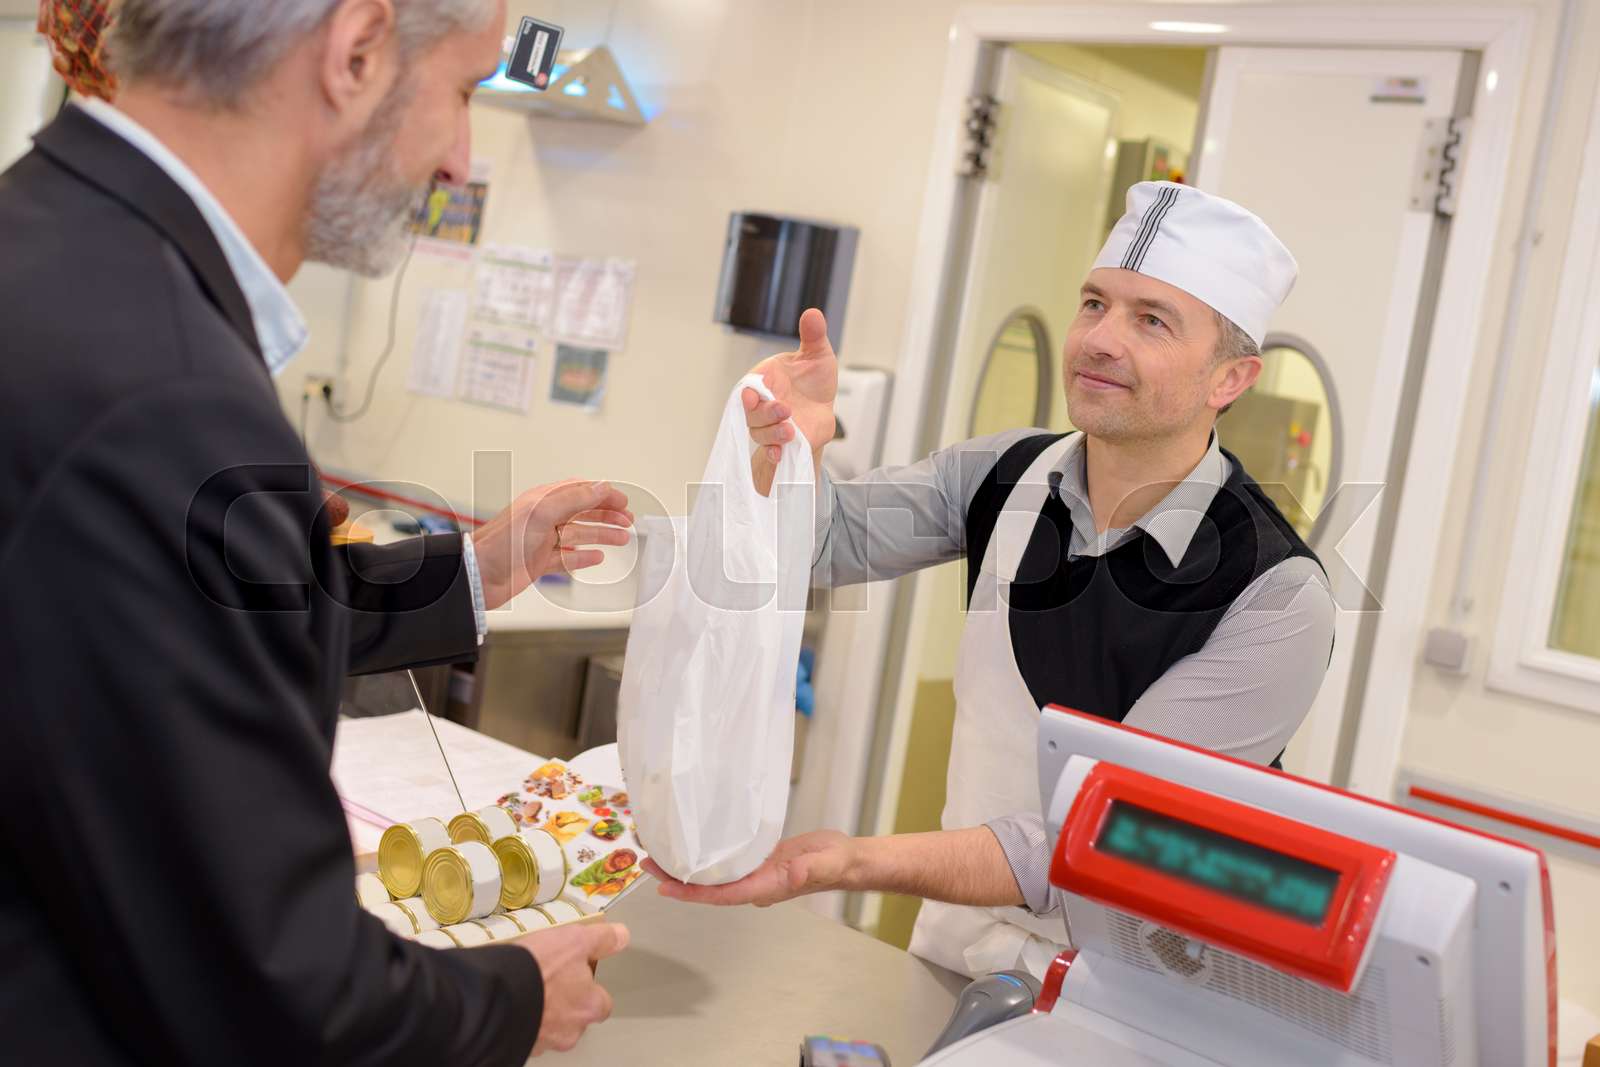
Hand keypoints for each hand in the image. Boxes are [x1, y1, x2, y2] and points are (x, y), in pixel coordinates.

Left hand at [470, 480, 633, 609]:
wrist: (479, 575)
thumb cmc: (503, 542)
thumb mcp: (542, 513)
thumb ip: (574, 498)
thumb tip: (601, 486)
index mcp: (543, 501)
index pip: (580, 491)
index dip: (603, 494)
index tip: (623, 500)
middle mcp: (543, 519)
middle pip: (582, 513)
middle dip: (606, 515)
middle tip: (627, 520)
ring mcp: (542, 541)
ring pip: (578, 536)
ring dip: (601, 535)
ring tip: (622, 539)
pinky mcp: (539, 562)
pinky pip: (567, 558)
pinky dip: (584, 558)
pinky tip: (597, 558)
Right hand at [519, 921, 629, 1054]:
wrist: (492, 996)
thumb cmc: (537, 969)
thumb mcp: (575, 940)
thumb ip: (602, 940)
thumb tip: (621, 936)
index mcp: (589, 1007)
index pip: (601, 1003)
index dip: (591, 987)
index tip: (578, 972)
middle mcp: (569, 1031)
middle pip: (574, 1018)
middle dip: (564, 1002)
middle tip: (548, 978)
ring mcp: (542, 1040)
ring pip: (548, 1026)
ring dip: (541, 1010)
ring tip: (526, 985)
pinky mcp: (517, 1043)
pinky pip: (523, 1030)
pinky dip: (520, 1017)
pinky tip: (510, 998)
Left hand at [641, 830, 857, 906]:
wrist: (847, 859)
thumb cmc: (838, 861)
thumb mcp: (826, 861)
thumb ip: (808, 868)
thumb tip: (791, 873)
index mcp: (766, 888)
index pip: (722, 894)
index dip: (692, 893)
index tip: (665, 887)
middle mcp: (755, 885)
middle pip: (709, 888)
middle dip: (678, 880)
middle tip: (647, 864)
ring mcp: (755, 874)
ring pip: (713, 876)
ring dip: (686, 869)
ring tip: (658, 856)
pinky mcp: (758, 860)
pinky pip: (725, 863)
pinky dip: (704, 857)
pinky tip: (691, 847)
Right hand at [745, 308, 837, 494]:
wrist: (823, 409)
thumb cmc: (814, 379)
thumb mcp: (818, 355)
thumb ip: (813, 335)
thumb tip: (813, 313)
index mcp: (765, 379)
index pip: (749, 386)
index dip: (749, 393)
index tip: (755, 396)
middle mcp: (762, 403)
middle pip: (751, 412)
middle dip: (765, 413)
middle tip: (785, 410)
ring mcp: (768, 424)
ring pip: (759, 432)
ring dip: (772, 433)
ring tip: (791, 431)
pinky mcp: (779, 442)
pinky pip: (769, 451)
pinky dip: (773, 453)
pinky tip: (780, 454)